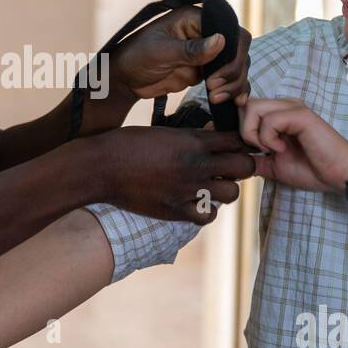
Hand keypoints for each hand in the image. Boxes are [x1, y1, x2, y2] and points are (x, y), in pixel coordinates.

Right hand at [98, 126, 255, 223]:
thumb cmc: (128, 144)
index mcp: (193, 141)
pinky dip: (206, 210)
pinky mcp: (177, 211)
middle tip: (230, 168)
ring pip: (232, 193)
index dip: (240, 143)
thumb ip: (190, 137)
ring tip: (212, 186)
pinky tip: (197, 202)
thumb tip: (212, 138)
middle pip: (244, 167)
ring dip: (225, 189)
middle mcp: (197, 165)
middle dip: (241, 166)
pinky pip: (209, 216)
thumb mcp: (164, 132)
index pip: (237, 140)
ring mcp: (189, 190)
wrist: (102, 168)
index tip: (235, 147)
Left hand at [110, 8, 251, 105]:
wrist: (126, 78)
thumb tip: (221, 40)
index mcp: (195, 19)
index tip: (216, 75)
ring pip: (237, 66)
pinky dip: (234, 89)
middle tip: (214, 89)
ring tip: (216, 99)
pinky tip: (235, 102)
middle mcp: (206, 33)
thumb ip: (191, 49)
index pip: (229, 29)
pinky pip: (229, 79)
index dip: (231, 53)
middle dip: (233, 72)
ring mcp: (208, 53)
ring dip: (234, 83)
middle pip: (238, 49)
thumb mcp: (161, 52)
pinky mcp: (206, 71)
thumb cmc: (137, 57)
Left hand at [239, 98, 347, 193]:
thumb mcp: (274, 166)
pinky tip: (283, 149)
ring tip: (271, 149)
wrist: (338, 175)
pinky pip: (269, 120)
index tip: (245, 148)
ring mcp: (292, 108)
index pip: (245, 109)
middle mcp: (284, 106)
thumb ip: (256, 160)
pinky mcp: (300, 114)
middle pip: (244, 106)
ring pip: (252, 108)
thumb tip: (235, 161)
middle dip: (244, 131)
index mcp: (278, 115)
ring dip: (254, 134)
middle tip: (260, 150)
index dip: (238, 127)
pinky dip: (269, 138)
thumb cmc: (312, 169)